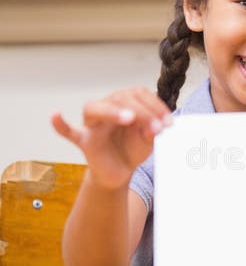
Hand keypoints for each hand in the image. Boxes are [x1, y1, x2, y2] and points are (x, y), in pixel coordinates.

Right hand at [51, 88, 171, 189]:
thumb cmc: (132, 149)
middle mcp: (107, 108)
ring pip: (94, 107)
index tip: (169, 122)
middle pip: (119, 98)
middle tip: (157, 127)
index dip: (155, 105)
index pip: (138, 93)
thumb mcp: (147, 140)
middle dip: (142, 111)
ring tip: (129, 118)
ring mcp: (93, 124)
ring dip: (112, 111)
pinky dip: (61, 125)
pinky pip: (69, 132)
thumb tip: (155, 127)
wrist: (120, 172)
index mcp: (124, 103)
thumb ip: (151, 131)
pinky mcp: (84, 141)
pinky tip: (55, 116)